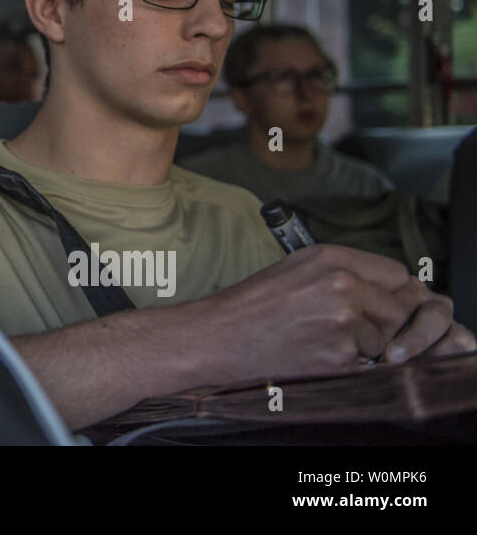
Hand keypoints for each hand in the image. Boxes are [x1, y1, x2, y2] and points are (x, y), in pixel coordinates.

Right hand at [191, 244, 463, 381]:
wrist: (220, 335)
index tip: (382, 303)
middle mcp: (342, 285)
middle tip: (348, 328)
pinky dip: (346, 362)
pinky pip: (364, 361)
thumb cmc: (254, 302)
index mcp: (331, 258)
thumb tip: (390, 286)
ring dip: (363, 344)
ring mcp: (343, 321)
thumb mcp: (298, 267)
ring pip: (384, 338)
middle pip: (399, 307)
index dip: (392, 291)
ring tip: (321, 338)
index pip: (396, 273)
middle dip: (383, 322)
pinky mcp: (339, 355)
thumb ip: (345, 270)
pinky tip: (314, 352)